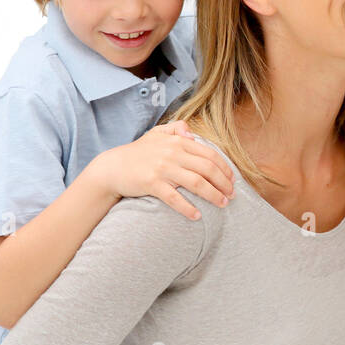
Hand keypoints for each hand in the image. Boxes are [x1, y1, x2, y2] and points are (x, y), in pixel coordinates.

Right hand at [89, 120, 235, 220]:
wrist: (112, 167)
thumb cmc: (138, 153)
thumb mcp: (156, 134)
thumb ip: (176, 128)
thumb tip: (192, 133)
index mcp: (178, 142)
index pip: (210, 154)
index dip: (225, 168)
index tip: (232, 180)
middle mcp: (172, 154)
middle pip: (208, 169)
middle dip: (224, 183)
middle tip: (232, 195)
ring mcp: (162, 169)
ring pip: (196, 183)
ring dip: (213, 195)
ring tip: (222, 204)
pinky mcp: (152, 183)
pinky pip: (174, 198)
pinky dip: (187, 208)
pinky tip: (197, 216)